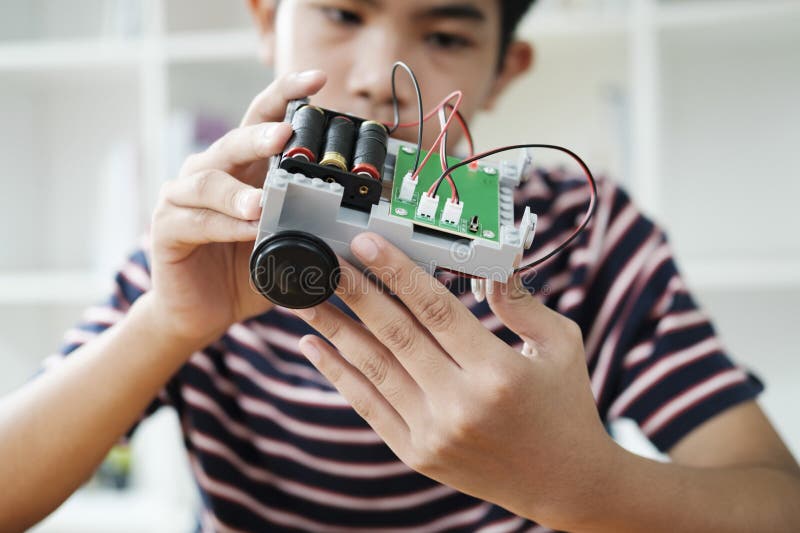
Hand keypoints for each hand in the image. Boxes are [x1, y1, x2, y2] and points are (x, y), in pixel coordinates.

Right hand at [148, 70, 326, 343]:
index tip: (317, 80)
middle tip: (287, 134)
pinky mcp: (166, 228)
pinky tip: (244, 229)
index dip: (286, 95)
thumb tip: (362, 216)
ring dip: (236, 190)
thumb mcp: (288, 242)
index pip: (264, 120)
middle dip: (262, 135)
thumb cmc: (248, 271)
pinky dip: (220, 224)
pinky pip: (194, 221)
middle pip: (234, 142)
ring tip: (261, 203)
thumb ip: (311, 223)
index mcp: (244, 168)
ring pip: (207, 180)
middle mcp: (210, 173)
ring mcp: (183, 198)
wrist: (204, 312)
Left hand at [292, 232, 618, 528]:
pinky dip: (338, 373)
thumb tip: (492, 262)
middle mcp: (460, 404)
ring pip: (373, 367)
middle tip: (323, 259)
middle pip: (395, 334)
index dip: (396, 271)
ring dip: (334, 328)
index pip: (435, 309)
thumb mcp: (560, 345)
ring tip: (304, 296)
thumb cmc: (566, 407)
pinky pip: (368, 405)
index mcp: (498, 372)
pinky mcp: (417, 453)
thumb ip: (520, 303)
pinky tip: (315, 345)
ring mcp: (434, 432)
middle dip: (354, 290)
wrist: (565, 483)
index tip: (366, 243)